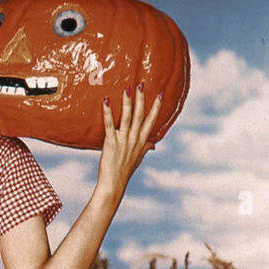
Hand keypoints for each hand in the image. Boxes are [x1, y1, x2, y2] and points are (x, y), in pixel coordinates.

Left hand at [96, 82, 161, 200]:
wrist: (114, 185)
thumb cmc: (124, 172)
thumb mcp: (138, 159)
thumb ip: (145, 148)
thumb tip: (153, 145)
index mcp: (142, 142)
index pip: (151, 121)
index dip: (156, 107)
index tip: (161, 94)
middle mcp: (134, 139)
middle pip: (140, 116)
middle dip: (142, 99)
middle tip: (142, 84)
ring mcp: (123, 141)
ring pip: (127, 118)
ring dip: (127, 102)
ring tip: (127, 88)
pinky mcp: (111, 143)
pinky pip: (109, 125)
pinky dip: (108, 112)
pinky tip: (106, 101)